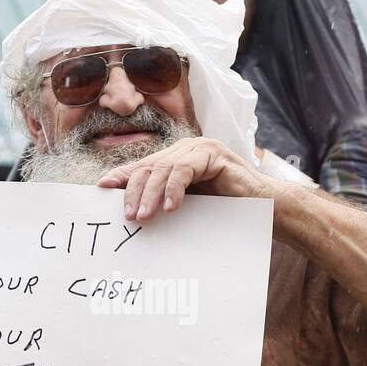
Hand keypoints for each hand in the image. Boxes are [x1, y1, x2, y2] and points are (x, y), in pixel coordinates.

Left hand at [96, 136, 273, 220]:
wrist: (265, 209)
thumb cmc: (227, 211)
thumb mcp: (189, 207)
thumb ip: (165, 202)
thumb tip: (134, 213)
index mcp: (177, 160)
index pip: (143, 167)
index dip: (122, 176)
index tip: (102, 189)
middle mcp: (185, 150)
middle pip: (148, 166)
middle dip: (133, 191)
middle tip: (127, 215)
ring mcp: (200, 148)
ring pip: (164, 168)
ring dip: (150, 194)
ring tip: (144, 217)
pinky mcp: (214, 154)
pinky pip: (185, 169)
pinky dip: (174, 189)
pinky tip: (170, 207)